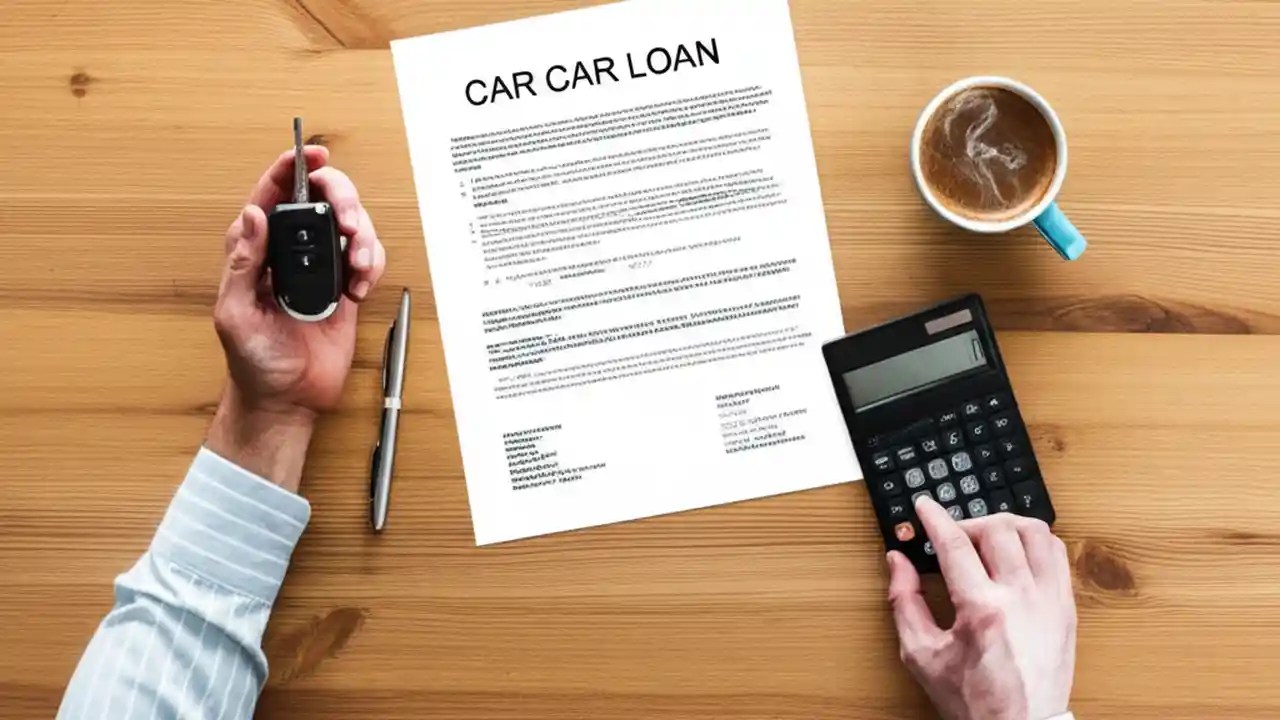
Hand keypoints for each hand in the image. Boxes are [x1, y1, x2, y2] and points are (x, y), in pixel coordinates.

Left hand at [206, 147, 386, 490]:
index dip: (294, 166)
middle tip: (348, 222)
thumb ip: (243, 263)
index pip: (274, 193)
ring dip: (364, 237)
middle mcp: (292, 251)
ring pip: (353, 224)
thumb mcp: (234, 312)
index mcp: (257, 249)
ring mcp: (322, 267)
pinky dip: (373, 265)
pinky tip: (360, 286)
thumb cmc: (253, 361)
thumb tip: (253, 215)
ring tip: (359, 267)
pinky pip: (370, 258)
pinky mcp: (347, 287)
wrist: (287, 399)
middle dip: (343, 200)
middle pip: (324, 198)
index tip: (315, 154)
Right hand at [887, 497, 1075, 719]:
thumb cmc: (972, 700)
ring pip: (1034, 531)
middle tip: (951, 534)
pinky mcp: (1066, 607)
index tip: (924, 506)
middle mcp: (1021, 598)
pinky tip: (1016, 551)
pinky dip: (1035, 540)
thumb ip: (904, 601)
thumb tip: (897, 562)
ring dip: (1005, 525)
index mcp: (982, 610)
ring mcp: (1050, 600)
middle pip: (996, 528)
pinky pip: (1057, 552)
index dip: (935, 518)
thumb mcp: (921, 655)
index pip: (955, 543)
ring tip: (986, 537)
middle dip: (967, 522)